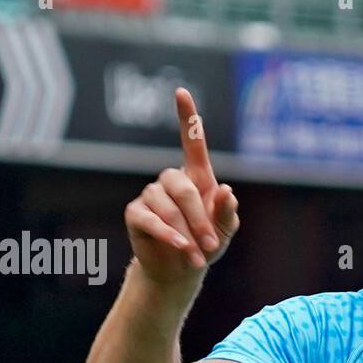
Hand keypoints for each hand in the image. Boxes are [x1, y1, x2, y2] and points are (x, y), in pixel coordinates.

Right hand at [124, 87, 238, 283]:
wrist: (181, 270)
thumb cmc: (206, 244)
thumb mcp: (224, 231)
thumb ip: (226, 212)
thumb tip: (226, 191)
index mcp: (197, 178)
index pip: (192, 143)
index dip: (187, 118)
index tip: (181, 92)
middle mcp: (172, 181)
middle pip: (182, 187)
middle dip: (199, 219)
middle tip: (211, 246)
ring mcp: (151, 195)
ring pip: (167, 206)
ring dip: (185, 233)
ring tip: (195, 255)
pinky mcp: (136, 213)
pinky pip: (150, 219)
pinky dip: (167, 234)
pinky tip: (179, 246)